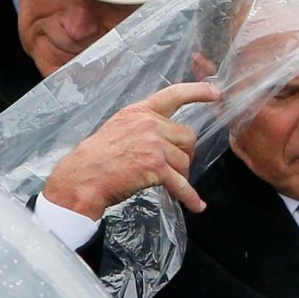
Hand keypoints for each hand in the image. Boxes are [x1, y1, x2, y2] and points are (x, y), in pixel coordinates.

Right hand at [43, 82, 220, 219]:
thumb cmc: (98, 157)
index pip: (173, 95)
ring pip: (184, 161)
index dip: (197, 91)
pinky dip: (190, 197)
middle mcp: (149, 124)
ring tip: (166, 183)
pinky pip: (181, 184)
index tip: (215, 92)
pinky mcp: (156, 167)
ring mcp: (154, 144)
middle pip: (187, 137)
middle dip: (184, 154)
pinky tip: (197, 205)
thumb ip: (143, 126)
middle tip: (173, 168)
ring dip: (180, 175)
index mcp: (140, 112)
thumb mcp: (119, 127)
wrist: (83, 177)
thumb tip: (168, 137)